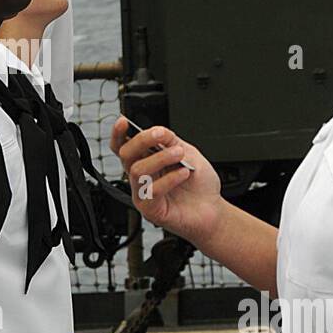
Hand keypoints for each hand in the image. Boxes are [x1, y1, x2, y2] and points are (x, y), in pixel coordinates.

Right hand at [109, 118, 222, 247]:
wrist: (213, 209)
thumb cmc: (199, 185)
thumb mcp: (188, 154)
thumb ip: (172, 142)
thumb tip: (158, 131)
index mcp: (146, 161)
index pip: (123, 146)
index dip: (118, 134)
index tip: (123, 122)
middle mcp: (141, 177)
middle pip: (125, 155)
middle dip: (142, 140)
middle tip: (161, 135)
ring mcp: (143, 194)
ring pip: (138, 171)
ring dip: (160, 158)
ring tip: (180, 155)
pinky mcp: (150, 210)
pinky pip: (152, 191)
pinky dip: (169, 179)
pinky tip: (184, 174)